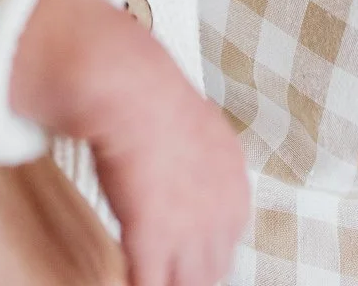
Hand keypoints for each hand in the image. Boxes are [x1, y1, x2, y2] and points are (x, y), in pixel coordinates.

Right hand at [13, 0, 248, 285]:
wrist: (133, 92)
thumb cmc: (152, 94)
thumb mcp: (196, 125)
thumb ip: (199, 156)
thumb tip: (181, 160)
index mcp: (234, 187)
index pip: (226, 240)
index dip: (200, 248)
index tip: (180, 250)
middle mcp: (221, 215)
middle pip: (211, 270)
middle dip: (188, 273)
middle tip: (166, 270)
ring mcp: (190, 233)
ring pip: (187, 284)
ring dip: (167, 281)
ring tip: (146, 275)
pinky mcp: (153, 241)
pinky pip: (149, 284)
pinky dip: (139, 284)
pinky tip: (123, 278)